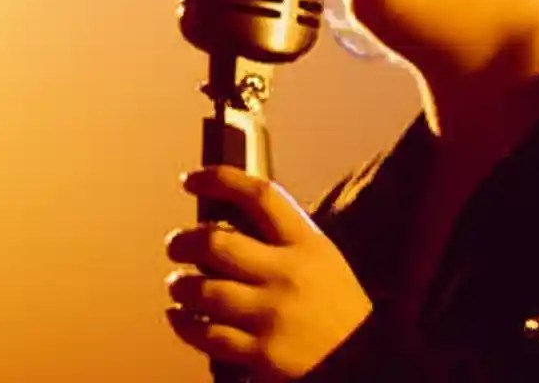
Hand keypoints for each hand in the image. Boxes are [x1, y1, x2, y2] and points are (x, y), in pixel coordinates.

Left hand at [164, 165, 371, 380]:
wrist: (363, 359)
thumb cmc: (337, 308)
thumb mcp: (322, 258)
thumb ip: (281, 239)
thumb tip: (223, 220)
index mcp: (307, 244)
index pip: (260, 196)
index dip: (220, 179)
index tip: (191, 180)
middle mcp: (288, 275)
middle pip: (216, 243)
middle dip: (183, 241)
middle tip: (176, 245)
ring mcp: (272, 315)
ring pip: (203, 291)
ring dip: (180, 285)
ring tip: (178, 284)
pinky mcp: (260, 353)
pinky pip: (205, 334)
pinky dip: (183, 323)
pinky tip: (180, 316)